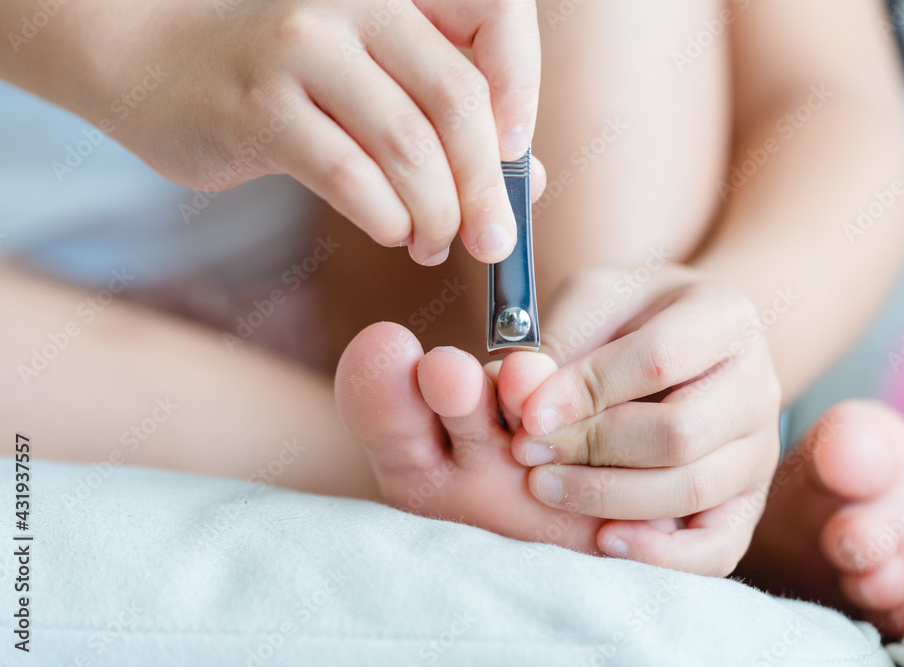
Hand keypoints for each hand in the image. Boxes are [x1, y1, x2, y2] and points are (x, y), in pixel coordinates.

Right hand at [109, 0, 543, 265]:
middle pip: (458, 97)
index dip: (522, 88)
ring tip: (434, 242)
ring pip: (407, 145)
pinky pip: (350, 177)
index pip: (494, 12)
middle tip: (492, 239)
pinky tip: (392, 231)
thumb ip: (444, 112)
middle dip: (486, 186)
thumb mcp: (368, 70)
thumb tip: (523, 181)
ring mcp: (300, 47)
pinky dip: (387, 219)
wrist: (148, 59)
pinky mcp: (259, 107)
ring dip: (437, 213)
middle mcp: (353, 0)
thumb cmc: (279, 75)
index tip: (513, 156)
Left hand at [508, 264, 782, 575]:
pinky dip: (660, 553)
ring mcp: (759, 448)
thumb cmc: (623, 321)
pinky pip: (717, 547)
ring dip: (605, 496)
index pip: (659, 359)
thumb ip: (552, 342)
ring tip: (544, 484)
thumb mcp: (588, 303)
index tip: (528, 414)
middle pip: (679, 433)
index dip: (587, 391)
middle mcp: (759, 384)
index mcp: (726, 316)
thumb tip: (520, 391)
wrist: (671, 345)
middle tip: (527, 451)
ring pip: (692, 489)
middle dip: (591, 449)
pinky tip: (604, 538)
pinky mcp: (748, 502)